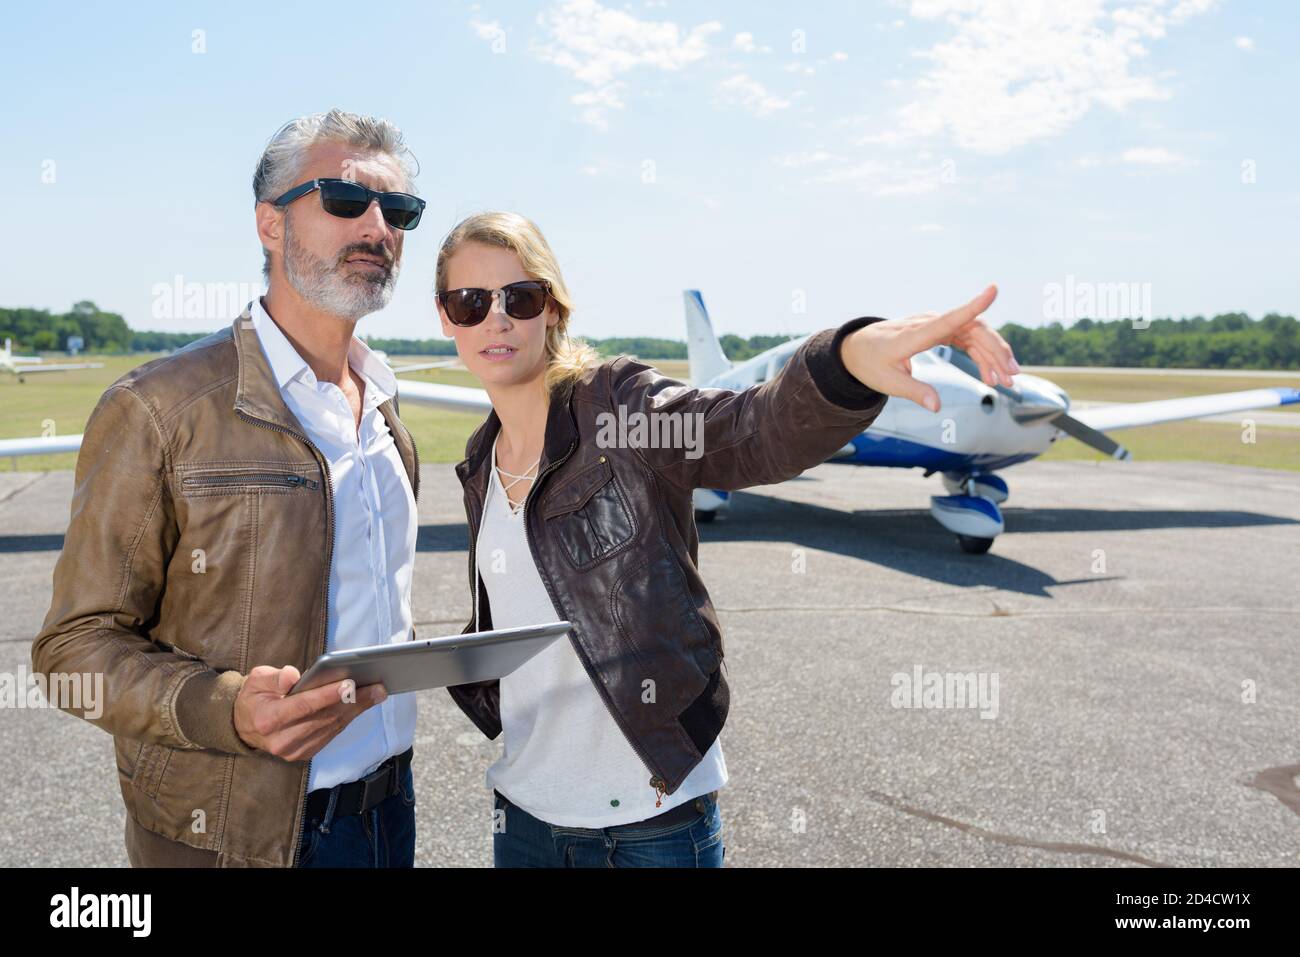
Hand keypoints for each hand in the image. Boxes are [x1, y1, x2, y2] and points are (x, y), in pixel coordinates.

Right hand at [233, 664, 387, 761]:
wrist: (244, 726)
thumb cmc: (254, 697)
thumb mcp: (256, 680)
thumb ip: (274, 677)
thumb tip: (293, 676)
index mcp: (267, 719)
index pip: (303, 706)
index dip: (328, 695)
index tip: (350, 683)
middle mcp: (281, 740)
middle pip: (324, 718)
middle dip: (353, 701)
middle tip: (378, 687)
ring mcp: (294, 750)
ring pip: (332, 727)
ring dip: (357, 709)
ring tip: (376, 693)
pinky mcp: (304, 754)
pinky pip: (331, 734)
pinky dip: (347, 718)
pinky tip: (362, 704)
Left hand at [839, 285, 1018, 412]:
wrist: (857, 349)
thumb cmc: (871, 364)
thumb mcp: (889, 383)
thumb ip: (914, 392)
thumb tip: (936, 406)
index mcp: (916, 334)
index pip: (950, 318)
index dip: (973, 306)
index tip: (993, 290)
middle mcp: (930, 324)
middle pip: (973, 330)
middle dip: (996, 353)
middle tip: (1011, 378)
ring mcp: (936, 325)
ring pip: (975, 334)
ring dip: (993, 356)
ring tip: (1007, 381)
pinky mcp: (939, 331)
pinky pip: (967, 339)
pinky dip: (982, 356)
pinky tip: (990, 375)